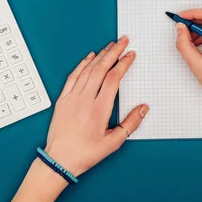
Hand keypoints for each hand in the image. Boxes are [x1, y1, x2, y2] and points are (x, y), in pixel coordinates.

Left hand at [44, 36, 148, 176]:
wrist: (58, 161)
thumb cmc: (85, 154)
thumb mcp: (113, 143)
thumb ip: (130, 123)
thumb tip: (143, 108)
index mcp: (98, 110)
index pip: (113, 79)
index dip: (123, 64)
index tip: (131, 55)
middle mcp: (84, 100)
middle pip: (100, 68)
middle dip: (113, 52)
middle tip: (123, 41)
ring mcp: (71, 97)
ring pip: (87, 70)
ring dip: (100, 55)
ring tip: (110, 46)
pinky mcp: (63, 99)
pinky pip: (73, 76)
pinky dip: (82, 64)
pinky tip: (89, 57)